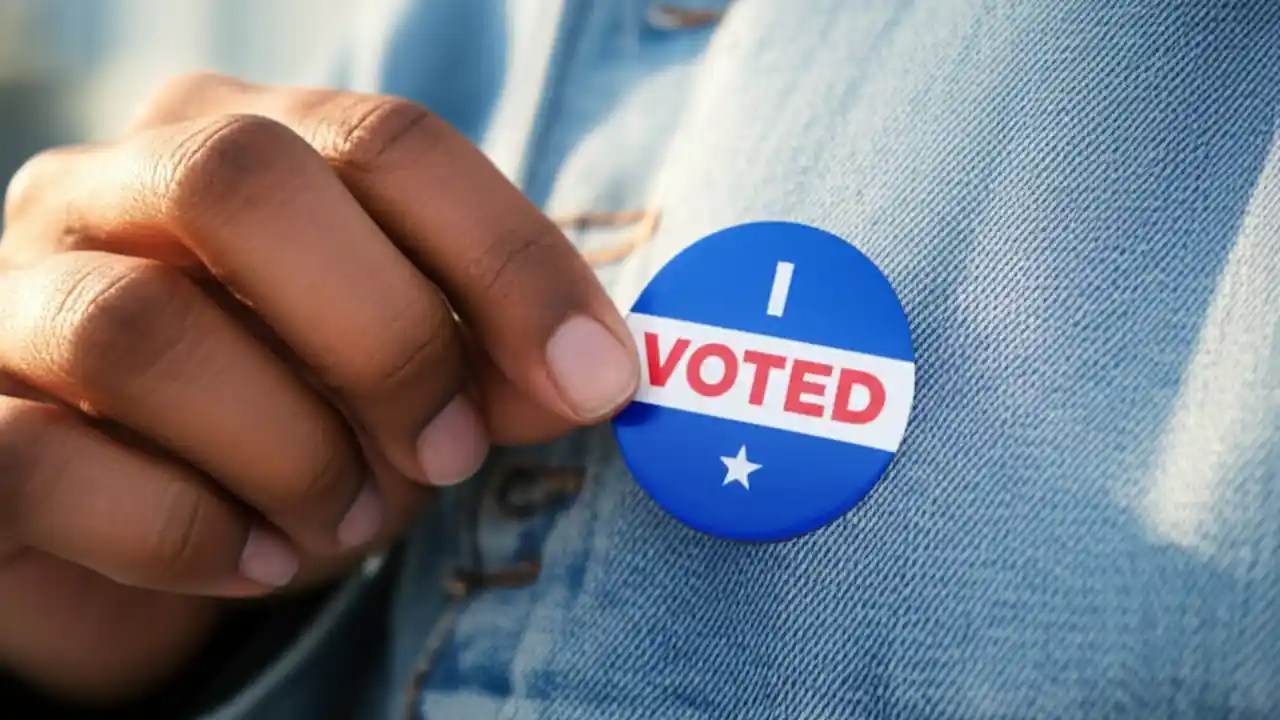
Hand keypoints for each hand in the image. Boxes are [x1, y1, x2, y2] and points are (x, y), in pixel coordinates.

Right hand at [0, 73, 637, 702]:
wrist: (112, 527)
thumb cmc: (273, 429)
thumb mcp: (396, 389)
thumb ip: (484, 367)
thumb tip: (593, 376)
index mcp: (238, 144)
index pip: (387, 140)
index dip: (509, 256)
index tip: (597, 376)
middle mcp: (108, 191)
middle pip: (247, 182)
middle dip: (387, 335)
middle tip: (449, 454)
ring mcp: (14, 299)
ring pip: (144, 328)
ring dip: (291, 447)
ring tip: (348, 518)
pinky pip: (54, 465)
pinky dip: (189, 532)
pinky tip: (259, 561)